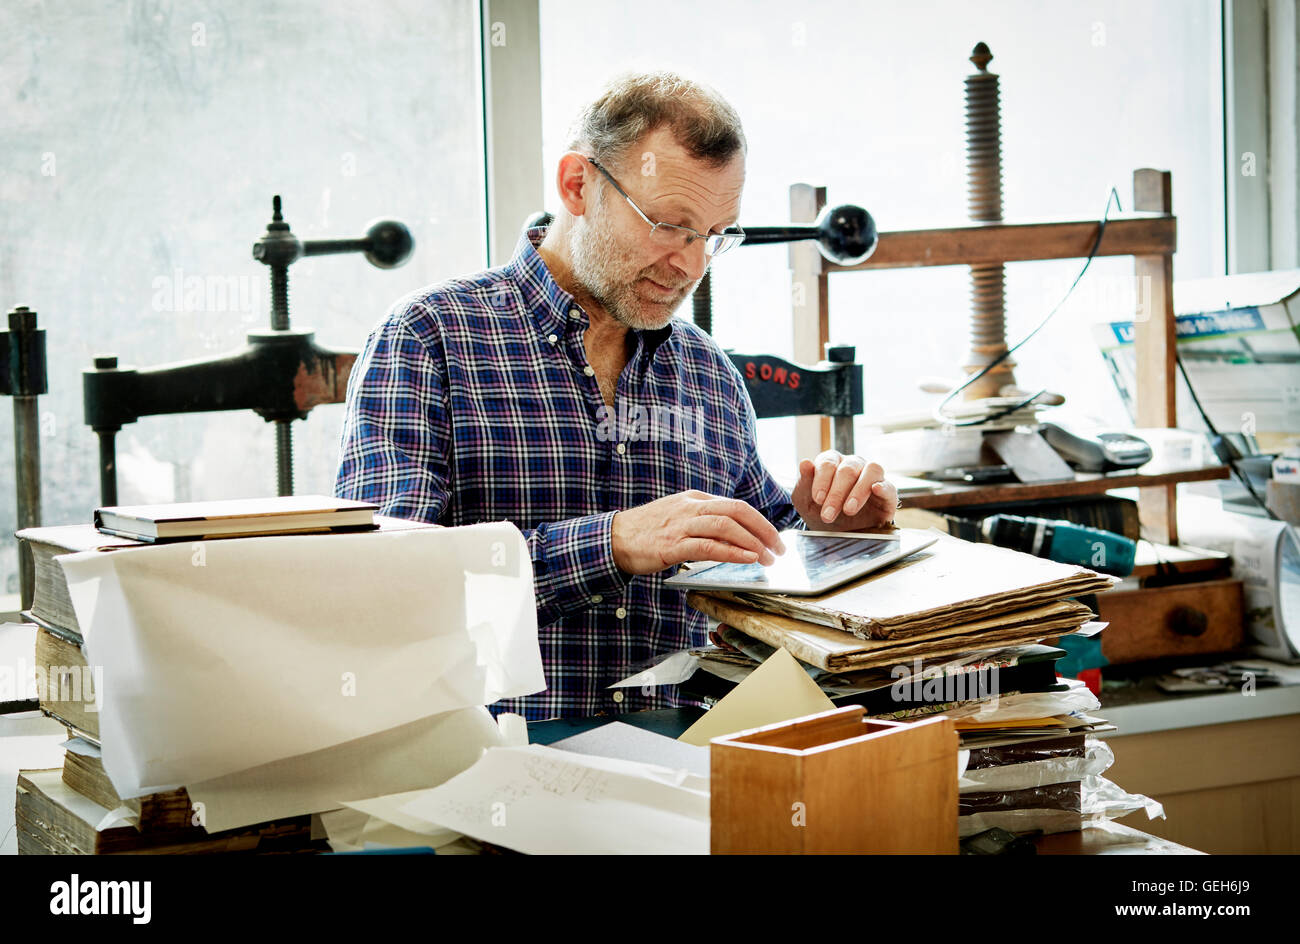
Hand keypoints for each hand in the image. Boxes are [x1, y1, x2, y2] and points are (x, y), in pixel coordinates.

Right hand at [611, 490, 786, 575]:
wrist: (613, 538)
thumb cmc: (646, 531)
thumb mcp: (677, 517)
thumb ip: (703, 523)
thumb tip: (733, 536)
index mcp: (694, 499)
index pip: (735, 505)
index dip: (759, 522)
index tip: (773, 538)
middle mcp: (690, 508)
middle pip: (737, 511)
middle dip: (763, 530)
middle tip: (779, 548)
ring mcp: (681, 525)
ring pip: (726, 526)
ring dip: (752, 543)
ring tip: (767, 558)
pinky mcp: (672, 545)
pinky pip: (708, 546)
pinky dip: (731, 552)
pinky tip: (746, 559)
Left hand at [791, 451, 897, 530]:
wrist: (836, 532)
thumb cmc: (819, 510)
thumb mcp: (805, 500)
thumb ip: (804, 482)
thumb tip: (805, 463)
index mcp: (832, 462)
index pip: (828, 463)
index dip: (822, 480)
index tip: (817, 499)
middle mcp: (853, 464)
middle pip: (847, 470)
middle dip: (836, 494)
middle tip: (828, 515)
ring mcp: (872, 476)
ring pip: (871, 470)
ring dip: (858, 491)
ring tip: (848, 510)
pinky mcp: (887, 493)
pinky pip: (889, 485)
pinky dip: (883, 487)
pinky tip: (876, 490)